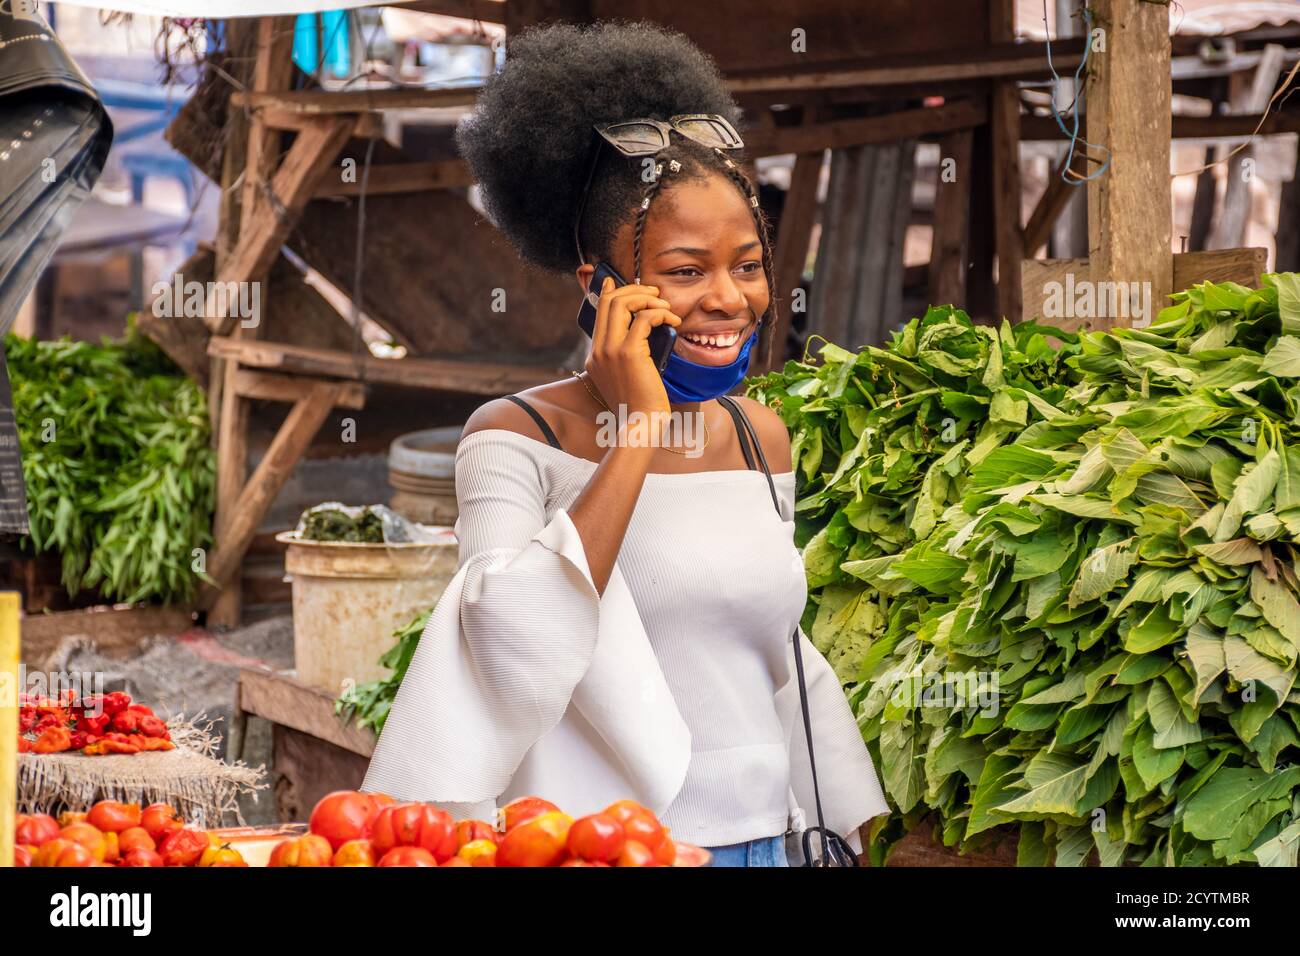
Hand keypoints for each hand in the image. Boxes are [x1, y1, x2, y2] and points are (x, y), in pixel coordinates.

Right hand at [584, 277, 680, 420]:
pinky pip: (644, 318)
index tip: (620, 282)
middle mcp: (598, 350)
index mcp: (595, 356)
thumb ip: (628, 357)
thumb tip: (644, 335)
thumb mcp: (627, 378)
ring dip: (647, 299)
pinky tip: (673, 321)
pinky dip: (661, 314)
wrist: (640, 425)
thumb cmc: (640, 406)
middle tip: (654, 294)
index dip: (610, 292)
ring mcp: (611, 351)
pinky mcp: (629, 353)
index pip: (599, 312)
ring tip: (665, 307)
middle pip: (609, 301)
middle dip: (634, 290)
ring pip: (622, 303)